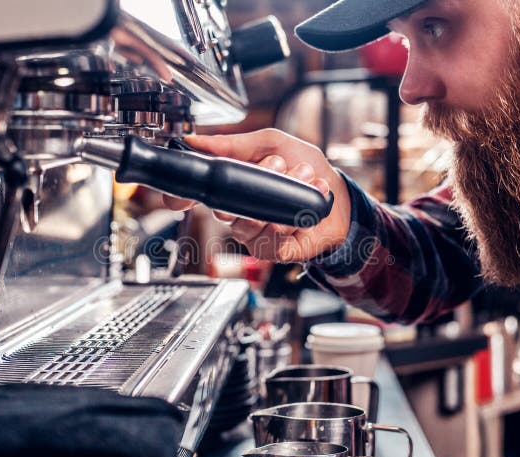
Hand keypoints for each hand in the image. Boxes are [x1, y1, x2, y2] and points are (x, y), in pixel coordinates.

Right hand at [163, 129, 351, 261]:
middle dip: (259, 179)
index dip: (179, 197)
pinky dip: (291, 220)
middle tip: (281, 163)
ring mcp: (253, 235)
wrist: (340, 197)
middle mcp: (237, 213)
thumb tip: (197, 141)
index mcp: (232, 187)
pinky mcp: (272, 251)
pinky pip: (271, 240)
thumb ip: (235, 143)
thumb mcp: (272, 143)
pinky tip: (307, 207)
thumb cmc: (308, 170)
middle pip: (225, 207)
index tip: (178, 194)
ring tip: (305, 178)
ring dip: (281, 196)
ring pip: (250, 223)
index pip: (192, 198)